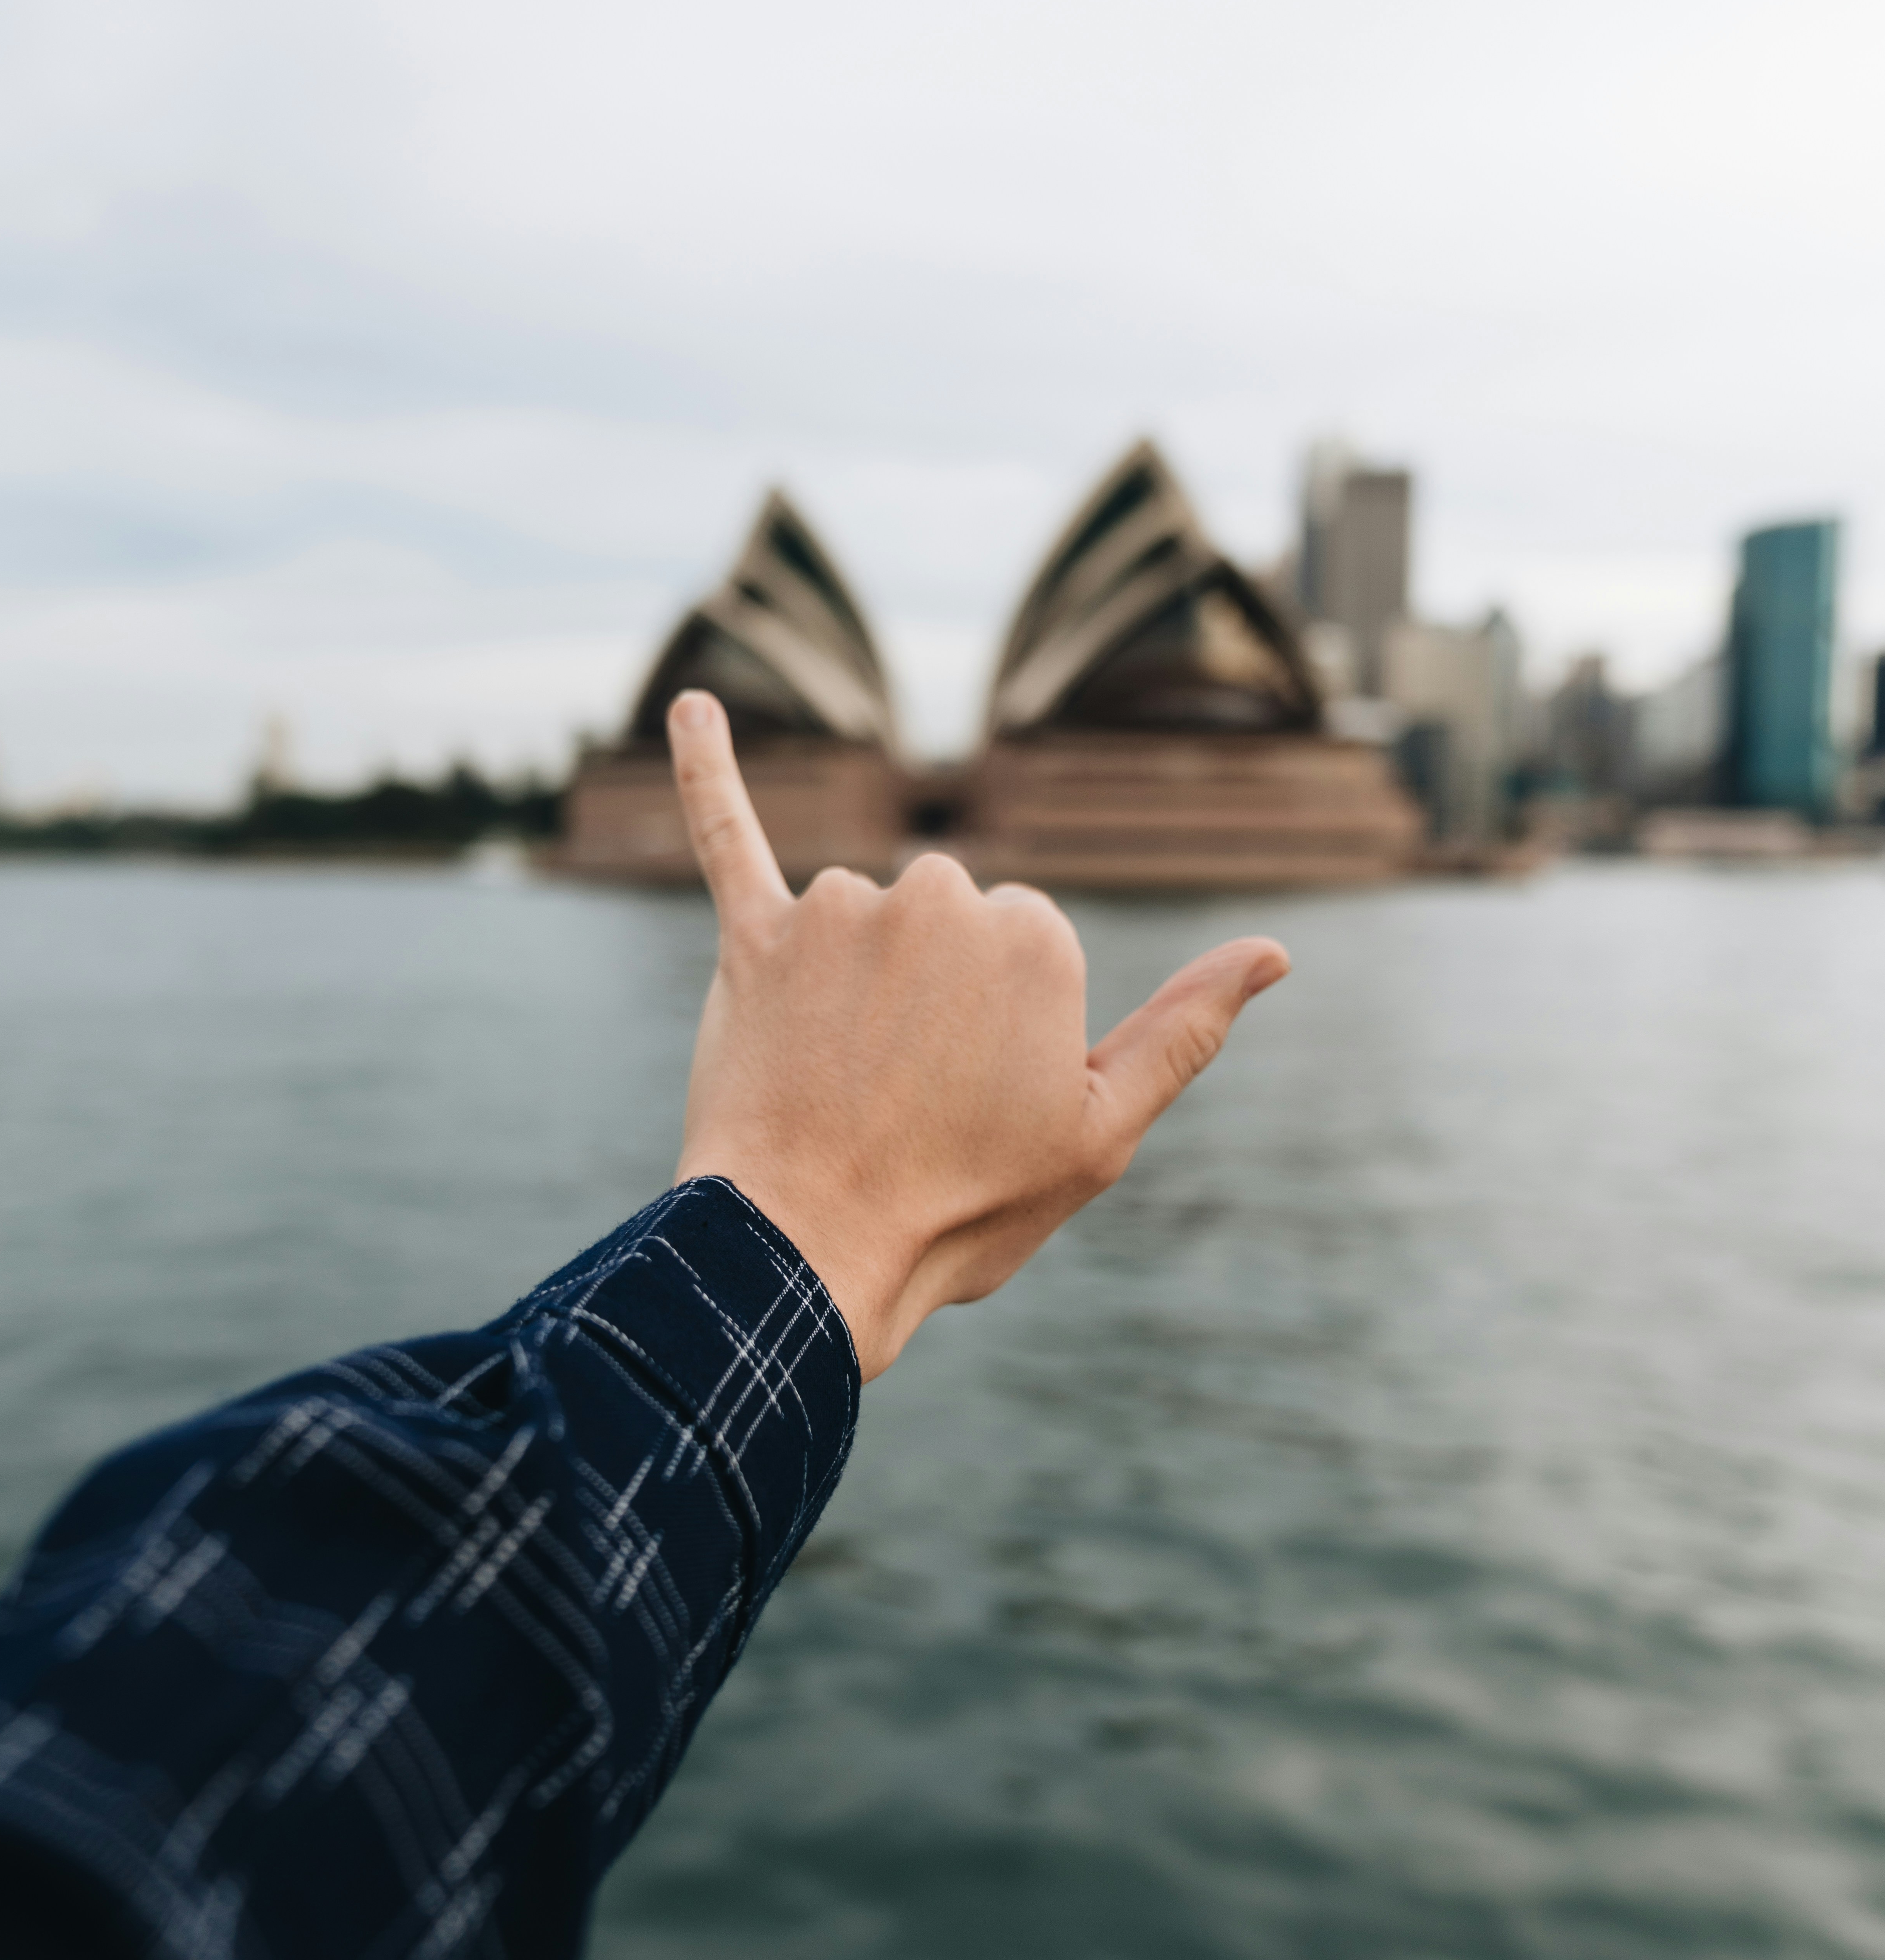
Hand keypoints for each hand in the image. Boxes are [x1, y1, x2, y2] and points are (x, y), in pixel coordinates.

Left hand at [668, 691, 1288, 1377]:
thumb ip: (1187, 1029)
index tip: (976, 1104)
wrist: (811, 1252)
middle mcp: (939, 897)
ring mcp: (840, 915)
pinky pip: (725, 833)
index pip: (1027, 956)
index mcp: (1034, 938)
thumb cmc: (964, 1204)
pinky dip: (705, 768)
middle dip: (934, 1004)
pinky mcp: (754, 940)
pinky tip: (687, 707)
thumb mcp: (1103, 1131)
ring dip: (859, 988)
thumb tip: (1273, 953)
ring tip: (843, 1085)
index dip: (1005, 1040)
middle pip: (949, 925)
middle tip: (907, 1103)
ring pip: (865, 919)